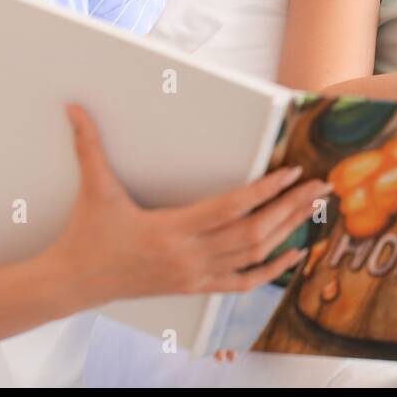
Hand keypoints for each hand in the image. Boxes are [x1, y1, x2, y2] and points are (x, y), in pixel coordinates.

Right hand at [43, 104, 330, 313]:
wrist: (75, 282)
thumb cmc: (87, 235)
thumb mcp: (94, 188)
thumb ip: (88, 145)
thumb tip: (75, 108)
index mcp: (170, 229)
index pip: (231, 207)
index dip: (265, 189)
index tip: (291, 172)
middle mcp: (189, 256)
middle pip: (254, 231)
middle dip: (291, 208)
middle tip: (321, 186)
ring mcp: (194, 275)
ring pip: (253, 255)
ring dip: (288, 231)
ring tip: (314, 209)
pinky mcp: (194, 287)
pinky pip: (242, 282)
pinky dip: (271, 270)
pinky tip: (293, 254)